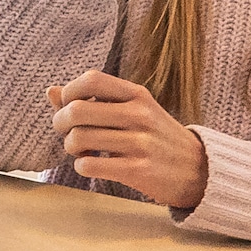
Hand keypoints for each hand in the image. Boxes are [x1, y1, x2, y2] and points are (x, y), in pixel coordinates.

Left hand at [47, 71, 208, 208]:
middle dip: (60, 123)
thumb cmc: (157, 138)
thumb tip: (51, 91)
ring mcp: (140, 142)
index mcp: (137, 94)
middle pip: (76, 110)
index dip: (68, 93)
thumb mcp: (134, 111)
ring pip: (78, 139)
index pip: (90, 79)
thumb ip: (94, 100)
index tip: (68, 107)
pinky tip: (92, 165)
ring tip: (83, 151)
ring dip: (71, 148)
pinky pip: (89, 165)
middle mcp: (139, 114)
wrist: (199, 171)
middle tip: (66, 132)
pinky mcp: (138, 170)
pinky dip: (82, 166)